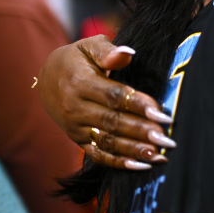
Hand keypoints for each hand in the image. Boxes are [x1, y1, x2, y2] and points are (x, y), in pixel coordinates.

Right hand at [37, 35, 171, 169]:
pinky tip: (142, 166)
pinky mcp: (77, 139)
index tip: (163, 114)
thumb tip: (127, 53)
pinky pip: (98, 154)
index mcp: (81, 82)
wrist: (46, 78)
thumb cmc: (77, 59)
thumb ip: (108, 50)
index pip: (114, 96)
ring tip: (159, 155)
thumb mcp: (89, 46)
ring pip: (107, 141)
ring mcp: (75, 127)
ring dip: (134, 150)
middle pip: (112, 122)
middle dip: (141, 132)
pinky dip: (119, 162)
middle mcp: (76, 107)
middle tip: (167, 140)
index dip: (139, 106)